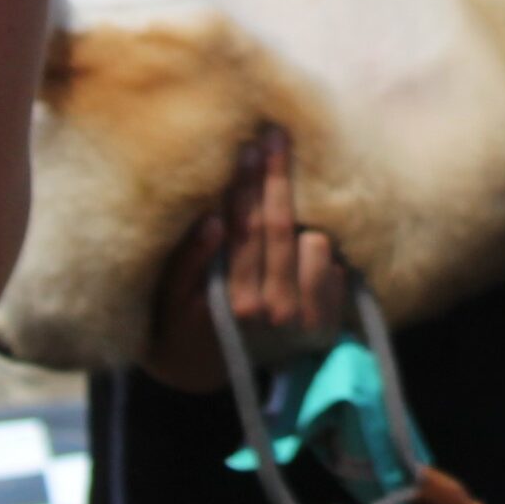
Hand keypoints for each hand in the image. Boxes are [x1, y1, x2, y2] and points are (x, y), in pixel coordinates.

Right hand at [142, 127, 345, 392]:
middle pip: (281, 228)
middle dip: (276, 178)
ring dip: (302, 207)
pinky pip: (336, 265)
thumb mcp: (169, 299)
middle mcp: (276, 313)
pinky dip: (322, 241)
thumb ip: (187, 262)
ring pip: (315, 243)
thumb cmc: (178, 322)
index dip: (248, 185)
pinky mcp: (326, 322)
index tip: (248, 145)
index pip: (246, 229)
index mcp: (237, 303)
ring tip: (285, 167)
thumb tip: (213, 220)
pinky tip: (304, 219)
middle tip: (274, 135)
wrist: (202, 368)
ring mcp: (306, 320)